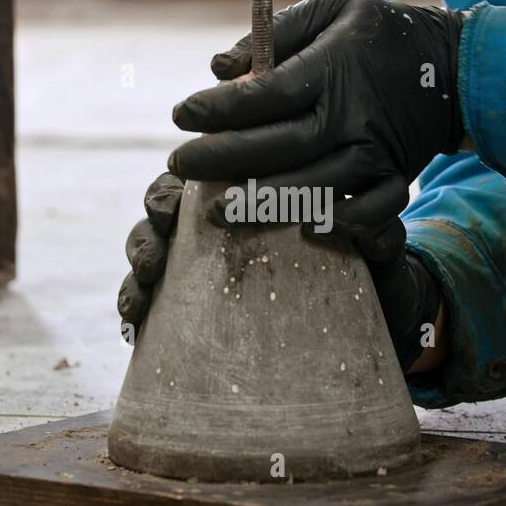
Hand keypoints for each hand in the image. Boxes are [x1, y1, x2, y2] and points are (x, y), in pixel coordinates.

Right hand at [117, 172, 444, 372]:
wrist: (366, 310)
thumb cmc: (363, 268)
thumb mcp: (369, 247)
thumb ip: (370, 233)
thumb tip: (374, 225)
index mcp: (249, 193)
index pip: (199, 181)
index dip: (172, 193)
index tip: (170, 208)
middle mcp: (217, 223)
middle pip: (161, 215)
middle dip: (146, 234)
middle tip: (153, 257)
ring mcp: (198, 263)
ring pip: (148, 252)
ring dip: (138, 269)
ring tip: (139, 297)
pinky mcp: (188, 303)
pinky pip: (150, 301)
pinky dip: (134, 308)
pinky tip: (132, 324)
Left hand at [167, 0, 464, 237]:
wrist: (456, 66)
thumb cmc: (380, 34)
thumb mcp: (332, 8)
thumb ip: (274, 32)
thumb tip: (218, 67)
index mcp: (333, 69)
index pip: (264, 95)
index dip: (217, 108)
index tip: (181, 114)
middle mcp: (352, 116)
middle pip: (278, 147)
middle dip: (222, 160)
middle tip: (181, 165)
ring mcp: (375, 154)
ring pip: (312, 189)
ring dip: (262, 204)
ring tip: (218, 211)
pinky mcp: (396, 179)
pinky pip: (369, 214)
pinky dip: (337, 224)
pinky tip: (301, 228)